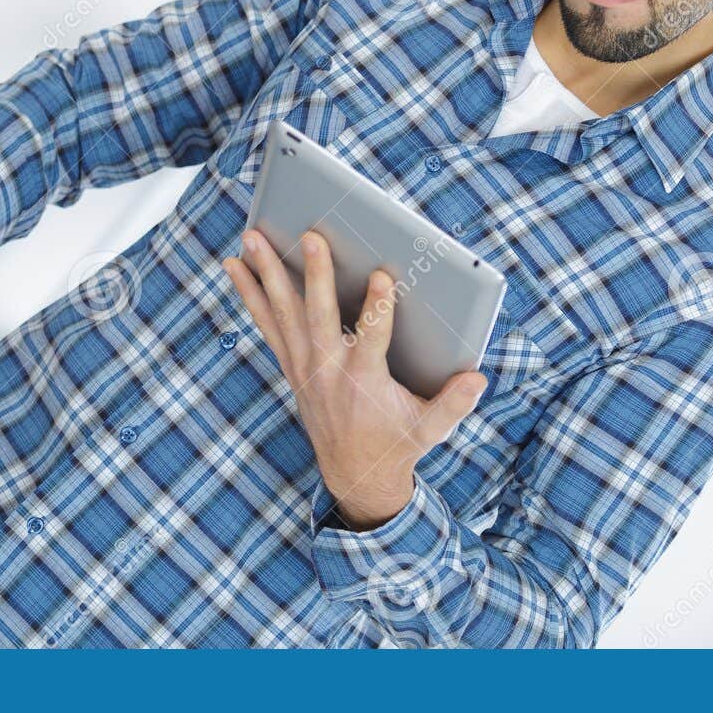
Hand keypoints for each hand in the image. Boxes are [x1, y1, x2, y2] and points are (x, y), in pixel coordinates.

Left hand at [222, 228, 486, 530]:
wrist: (356, 476)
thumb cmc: (398, 443)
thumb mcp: (431, 429)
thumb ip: (454, 403)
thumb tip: (478, 378)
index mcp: (364, 381)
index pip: (373, 339)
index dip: (378, 309)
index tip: (382, 276)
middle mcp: (328, 370)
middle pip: (319, 316)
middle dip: (315, 275)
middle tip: (310, 236)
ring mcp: (304, 366)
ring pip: (283, 314)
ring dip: (267, 275)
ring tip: (252, 239)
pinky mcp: (291, 364)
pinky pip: (267, 324)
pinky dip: (250, 294)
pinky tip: (234, 266)